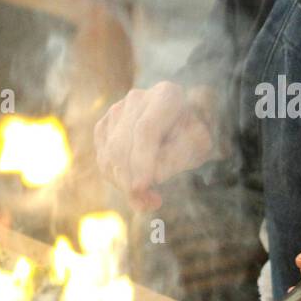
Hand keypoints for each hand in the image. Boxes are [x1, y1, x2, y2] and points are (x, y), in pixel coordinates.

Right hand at [94, 81, 217, 210]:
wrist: (180, 125)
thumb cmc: (192, 135)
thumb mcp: (198, 146)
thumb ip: (178, 158)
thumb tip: (151, 176)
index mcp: (167, 96)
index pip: (146, 130)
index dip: (141, 161)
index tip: (142, 187)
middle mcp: (137, 98)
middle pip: (123, 144)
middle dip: (131, 180)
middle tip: (149, 204)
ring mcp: (117, 110)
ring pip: (110, 155)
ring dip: (124, 184)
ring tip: (147, 200)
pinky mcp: (104, 126)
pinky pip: (103, 159)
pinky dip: (116, 180)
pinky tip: (136, 187)